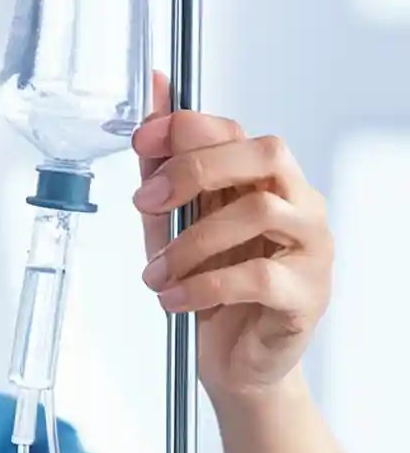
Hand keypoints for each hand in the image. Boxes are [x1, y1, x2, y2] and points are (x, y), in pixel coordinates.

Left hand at [131, 73, 333, 396]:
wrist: (234, 360)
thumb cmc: (209, 285)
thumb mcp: (171, 222)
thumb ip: (161, 166)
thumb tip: (153, 91)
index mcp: (265, 179)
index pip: (234, 130)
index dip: (185, 128)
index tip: (141, 140)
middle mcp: (298, 202)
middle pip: (262, 154)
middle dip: (193, 169)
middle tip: (146, 202)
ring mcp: (311, 246)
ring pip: (258, 212)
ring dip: (189, 242)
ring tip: (155, 274)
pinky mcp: (309, 293)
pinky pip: (258, 277)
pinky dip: (204, 285)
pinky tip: (175, 298)